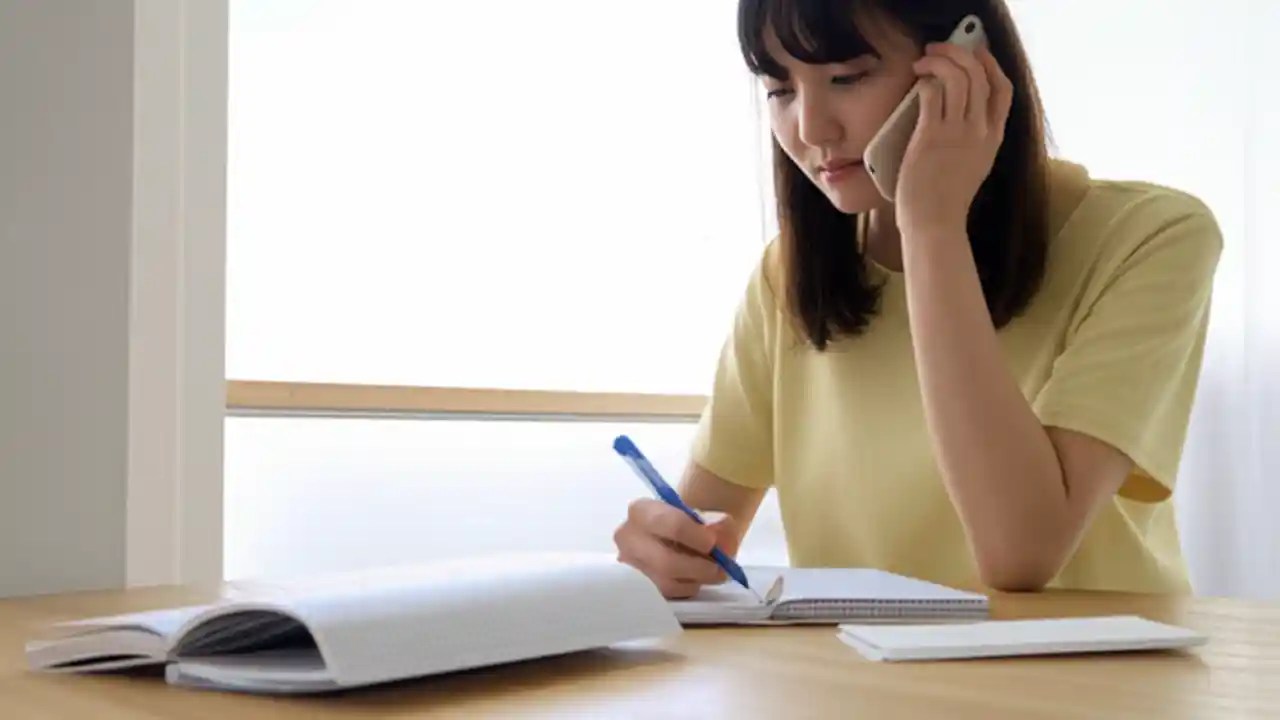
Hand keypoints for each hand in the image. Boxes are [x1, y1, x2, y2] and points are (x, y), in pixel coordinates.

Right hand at [614, 499, 742, 598]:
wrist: (673, 534)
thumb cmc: (687, 521)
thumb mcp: (704, 513)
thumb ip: (716, 523)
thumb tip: (721, 540)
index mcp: (642, 511)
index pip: (668, 525)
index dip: (695, 537)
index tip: (713, 543)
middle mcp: (628, 539)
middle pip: (664, 562)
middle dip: (697, 567)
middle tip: (719, 568)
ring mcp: (631, 566)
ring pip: (666, 583)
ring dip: (696, 580)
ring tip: (714, 574)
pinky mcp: (638, 587)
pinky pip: (667, 595)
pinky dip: (688, 588)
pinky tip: (697, 578)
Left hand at [896, 43, 1013, 237]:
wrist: (935, 224)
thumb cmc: (945, 201)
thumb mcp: (971, 167)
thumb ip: (971, 141)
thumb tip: (955, 114)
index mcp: (993, 139)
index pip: (1003, 91)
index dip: (991, 65)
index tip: (976, 53)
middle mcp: (980, 132)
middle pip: (980, 75)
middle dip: (959, 53)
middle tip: (938, 49)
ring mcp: (958, 133)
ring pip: (957, 78)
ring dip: (939, 60)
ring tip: (922, 61)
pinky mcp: (932, 137)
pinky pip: (933, 93)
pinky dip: (926, 80)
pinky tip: (918, 82)